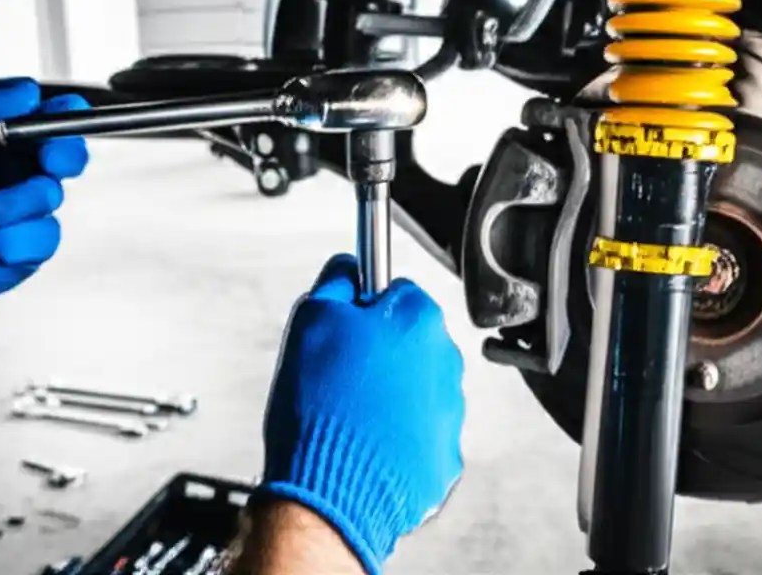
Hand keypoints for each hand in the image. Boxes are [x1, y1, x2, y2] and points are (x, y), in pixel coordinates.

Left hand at [0, 79, 88, 334]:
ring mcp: (27, 209)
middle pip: (70, 153)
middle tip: (48, 160)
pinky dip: (5, 239)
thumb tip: (28, 91)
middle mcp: (18, 171)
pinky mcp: (31, 246)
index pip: (46, 117)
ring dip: (15, 203)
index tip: (69, 111)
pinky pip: (43, 235)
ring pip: (52, 195)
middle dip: (65, 153)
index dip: (66, 113)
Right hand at [262, 254, 463, 574]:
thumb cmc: (319, 408)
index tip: (346, 331)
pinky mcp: (445, 459)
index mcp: (419, 321)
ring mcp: (450, 415)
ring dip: (391, 398)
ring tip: (350, 419)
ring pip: (418, 391)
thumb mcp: (310, 320)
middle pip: (412, 344)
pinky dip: (398, 440)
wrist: (328, 493)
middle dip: (382, 355)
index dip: (365, 312)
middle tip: (341, 379)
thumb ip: (336, 282)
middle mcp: (447, 363)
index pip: (397, 294)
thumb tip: (348, 268)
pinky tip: (366, 447)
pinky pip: (421, 437)